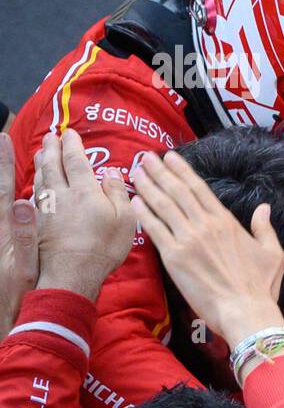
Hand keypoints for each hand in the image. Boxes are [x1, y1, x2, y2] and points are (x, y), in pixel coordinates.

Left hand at [0, 133, 37, 331]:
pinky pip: (13, 219)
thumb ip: (25, 236)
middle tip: (3, 140)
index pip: (5, 191)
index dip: (4, 166)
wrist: (17, 323)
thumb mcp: (28, 271)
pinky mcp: (8, 251)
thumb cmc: (24, 300)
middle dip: (3, 166)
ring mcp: (4, 241)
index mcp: (8, 232)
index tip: (2, 140)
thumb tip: (26, 204)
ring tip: (14, 163)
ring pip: (7, 204)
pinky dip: (16, 202)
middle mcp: (3, 232)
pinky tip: (23, 198)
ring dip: (10, 181)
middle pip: (3, 192)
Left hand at [31, 130, 132, 300]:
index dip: (72, 145)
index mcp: (84, 191)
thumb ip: (117, 193)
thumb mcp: (124, 220)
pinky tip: (36, 182)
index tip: (70, 133)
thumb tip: (111, 172)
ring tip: (41, 152)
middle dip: (52, 148)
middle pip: (53, 165)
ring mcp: (47, 209)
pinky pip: (35, 196)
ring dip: (41, 162)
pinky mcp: (38, 223)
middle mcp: (62, 195)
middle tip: (51, 136)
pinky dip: (35, 184)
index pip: (75, 160)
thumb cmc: (103, 248)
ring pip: (41, 178)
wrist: (72, 274)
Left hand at [130, 149, 283, 343]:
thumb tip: (264, 208)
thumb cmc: (261, 286)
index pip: (199, 189)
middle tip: (144, 157)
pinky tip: (133, 201)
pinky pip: (154, 229)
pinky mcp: (173, 257)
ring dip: (147, 186)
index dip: (183, 171)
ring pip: (163, 206)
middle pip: (177, 191)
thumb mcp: (273, 253)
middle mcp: (205, 225)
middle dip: (160, 172)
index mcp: (226, 222)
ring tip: (135, 172)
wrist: (245, 311)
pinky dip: (143, 213)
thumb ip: (265, 228)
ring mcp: (187, 240)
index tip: (170, 157)